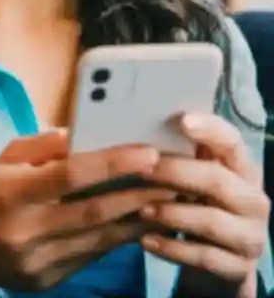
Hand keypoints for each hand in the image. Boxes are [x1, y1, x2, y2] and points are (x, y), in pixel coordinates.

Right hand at [0, 130, 171, 292]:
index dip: (112, 163)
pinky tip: (141, 224)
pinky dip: (120, 238)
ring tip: (171, 201)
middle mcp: (24, 230)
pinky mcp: (48, 281)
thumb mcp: (5, 161)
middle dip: (140, 193)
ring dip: (139, 219)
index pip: (69, 175)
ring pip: (100, 239)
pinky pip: (93, 256)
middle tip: (176, 179)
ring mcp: (37, 260)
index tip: (148, 153)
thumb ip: (45, 147)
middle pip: (94, 211)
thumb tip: (88, 133)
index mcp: (11, 193)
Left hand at [140, 113, 268, 297]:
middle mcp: (253, 201)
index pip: (233, 143)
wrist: (214, 262)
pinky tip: (146, 241)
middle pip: (218, 180)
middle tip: (141, 169)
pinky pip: (204, 256)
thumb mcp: (192, 182)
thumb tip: (135, 126)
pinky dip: (172, 248)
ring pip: (211, 220)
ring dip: (172, 213)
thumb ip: (178, 156)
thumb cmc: (197, 208)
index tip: (182, 119)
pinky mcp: (238, 267)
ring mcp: (250, 236)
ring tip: (141, 210)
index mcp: (241, 171)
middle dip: (177, 172)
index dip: (211, 130)